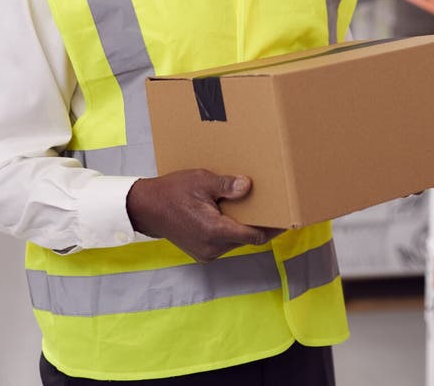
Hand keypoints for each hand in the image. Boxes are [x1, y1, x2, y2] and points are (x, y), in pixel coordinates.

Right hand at [126, 169, 282, 262]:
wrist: (146, 208)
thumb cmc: (172, 192)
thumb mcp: (201, 181)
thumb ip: (226, 185)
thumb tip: (248, 186)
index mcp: (214, 231)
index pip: (254, 236)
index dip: (273, 228)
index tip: (287, 219)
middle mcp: (212, 247)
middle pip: (247, 239)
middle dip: (260, 224)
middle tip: (273, 207)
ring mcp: (206, 253)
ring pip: (236, 241)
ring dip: (245, 227)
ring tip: (253, 207)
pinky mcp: (202, 252)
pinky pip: (225, 242)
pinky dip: (232, 230)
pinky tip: (233, 213)